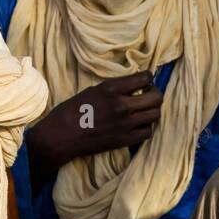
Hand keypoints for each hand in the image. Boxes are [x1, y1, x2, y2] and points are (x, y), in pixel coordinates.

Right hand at [26, 71, 161, 181]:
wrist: (62, 136)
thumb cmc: (72, 111)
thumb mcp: (93, 90)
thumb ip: (115, 88)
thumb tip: (133, 85)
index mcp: (112, 89)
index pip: (145, 78)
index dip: (148, 78)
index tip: (146, 80)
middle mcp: (122, 106)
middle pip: (156, 97)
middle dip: (155, 93)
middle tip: (149, 93)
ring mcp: (126, 124)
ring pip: (155, 114)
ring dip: (152, 110)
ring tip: (145, 109)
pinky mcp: (125, 140)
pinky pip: (148, 132)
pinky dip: (146, 127)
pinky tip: (139, 124)